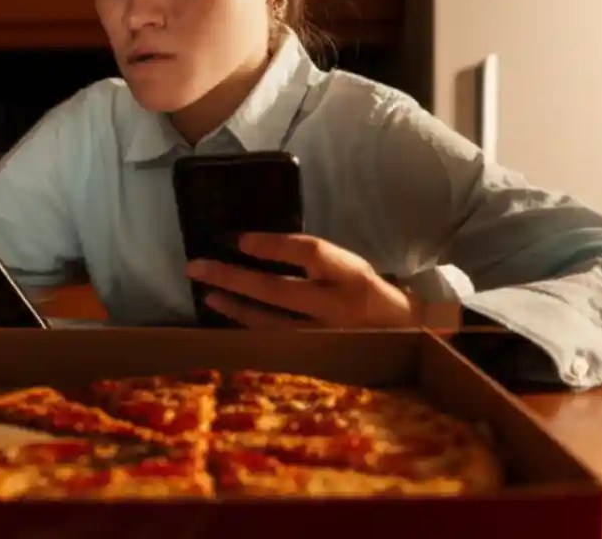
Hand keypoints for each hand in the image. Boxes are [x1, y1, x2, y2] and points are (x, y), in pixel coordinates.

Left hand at [185, 233, 418, 328]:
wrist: (405, 337)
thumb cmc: (369, 295)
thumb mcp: (351, 268)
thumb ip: (316, 262)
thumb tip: (260, 248)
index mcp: (351, 276)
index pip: (309, 252)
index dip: (273, 245)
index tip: (240, 240)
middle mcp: (338, 308)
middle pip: (278, 291)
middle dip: (233, 277)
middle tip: (196, 266)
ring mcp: (326, 340)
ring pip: (270, 325)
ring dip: (235, 308)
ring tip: (208, 294)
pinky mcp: (318, 362)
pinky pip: (275, 346)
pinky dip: (250, 331)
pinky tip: (231, 320)